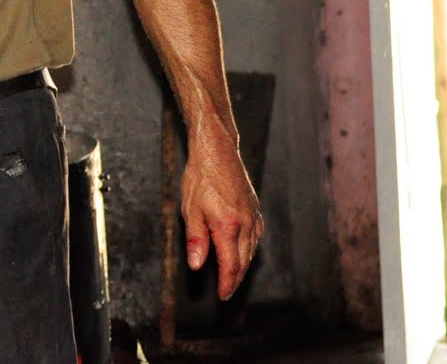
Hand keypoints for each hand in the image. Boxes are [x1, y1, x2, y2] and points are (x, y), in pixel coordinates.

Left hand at [180, 133, 262, 299]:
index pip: (231, 265)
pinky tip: (245, 249)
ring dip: (243, 265)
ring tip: (234, 276)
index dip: (227, 284)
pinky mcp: (254, 207)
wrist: (217, 150)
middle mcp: (245, 224)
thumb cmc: (200, 177)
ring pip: (252, 249)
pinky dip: (250, 248)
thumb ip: (196, 240)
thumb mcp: (190, 210)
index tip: (223, 296)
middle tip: (227, 292)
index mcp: (228, 226)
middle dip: (236, 279)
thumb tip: (197, 266)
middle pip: (244, 261)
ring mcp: (253, 214)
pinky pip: (256, 235)